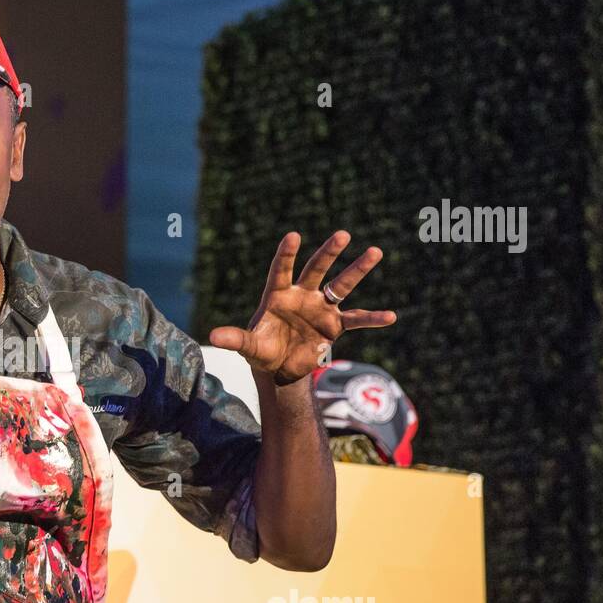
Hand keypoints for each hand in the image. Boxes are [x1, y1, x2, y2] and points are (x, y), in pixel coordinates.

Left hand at [208, 231, 396, 385]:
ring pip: (341, 286)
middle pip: (316, 270)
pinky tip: (390, 316)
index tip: (293, 235)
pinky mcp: (334, 325)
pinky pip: (356, 319)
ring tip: (375, 252)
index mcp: (278, 296)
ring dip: (357, 270)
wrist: (280, 367)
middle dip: (329, 253)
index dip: (287, 255)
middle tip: (343, 234)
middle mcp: (301, 296)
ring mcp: (320, 309)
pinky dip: (372, 319)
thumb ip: (235, 339)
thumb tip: (213, 337)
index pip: (282, 270)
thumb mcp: (248, 346)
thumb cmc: (261, 351)